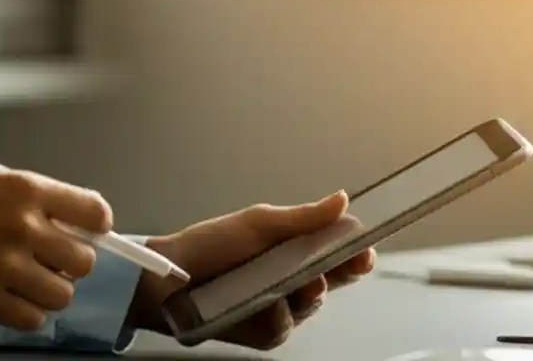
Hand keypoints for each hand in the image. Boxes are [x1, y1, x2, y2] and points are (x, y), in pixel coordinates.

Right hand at [0, 169, 110, 330]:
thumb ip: (20, 201)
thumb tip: (55, 221)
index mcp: (25, 188)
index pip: (94, 212)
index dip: (95, 226)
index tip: (86, 232)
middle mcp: (24, 226)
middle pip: (84, 261)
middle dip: (69, 263)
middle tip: (46, 261)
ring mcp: (6, 266)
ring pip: (62, 295)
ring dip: (48, 292)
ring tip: (25, 284)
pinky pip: (31, 319)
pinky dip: (25, 314)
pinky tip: (6, 301)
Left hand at [127, 191, 375, 350]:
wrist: (167, 279)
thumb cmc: (209, 245)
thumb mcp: (257, 224)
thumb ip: (302, 218)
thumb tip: (343, 199)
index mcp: (289, 249)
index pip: (333, 253)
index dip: (353, 254)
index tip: (364, 252)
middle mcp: (287, 279)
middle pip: (330, 282)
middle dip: (335, 275)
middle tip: (333, 269)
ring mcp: (276, 307)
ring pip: (309, 308)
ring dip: (303, 296)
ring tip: (291, 285)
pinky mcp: (261, 332)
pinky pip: (283, 329)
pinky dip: (275, 316)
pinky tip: (262, 305)